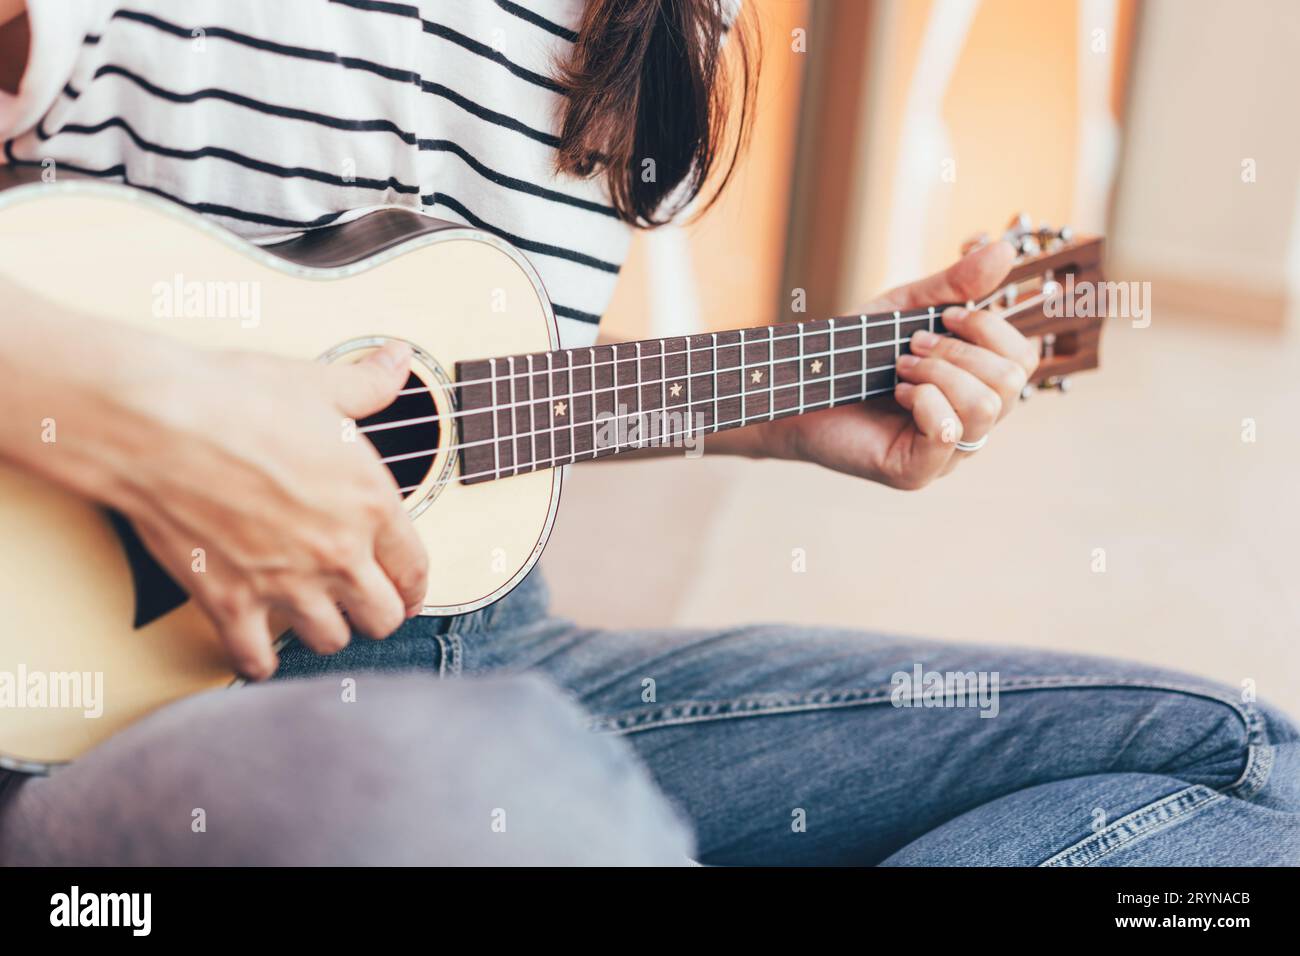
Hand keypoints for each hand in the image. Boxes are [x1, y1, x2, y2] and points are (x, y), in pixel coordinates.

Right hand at [106, 341, 427, 678]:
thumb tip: (398, 358)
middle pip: (381, 617)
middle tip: (365, 607)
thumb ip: (368, 384)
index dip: (414, 586)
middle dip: (377, 612)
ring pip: (330, 640)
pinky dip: (258, 662)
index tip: (406, 591)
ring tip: (316, 618)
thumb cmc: (235, 400)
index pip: (415, 569)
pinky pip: (256, 659)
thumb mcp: (317, 384)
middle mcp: (338, 553)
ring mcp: (285, 583)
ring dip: (326, 632)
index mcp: (370, 504)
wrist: (157, 422)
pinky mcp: (230, 602)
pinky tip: (259, 649)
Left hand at [753, 241, 1038, 488]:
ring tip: (900, 368)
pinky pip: (947, 434)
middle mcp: (970, 424)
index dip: (991, 328)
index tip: (946, 317)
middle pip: (1010, 382)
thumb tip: (1004, 248)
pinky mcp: (916, 473)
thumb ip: (954, 284)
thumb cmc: (852, 353)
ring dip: (939, 373)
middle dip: (958, 351)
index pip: (1023, 359)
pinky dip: (923, 401)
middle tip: (911, 346)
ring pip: (985, 408)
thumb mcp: (906, 308)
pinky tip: (896, 393)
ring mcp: (947, 454)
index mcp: (976, 387)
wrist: (797, 386)